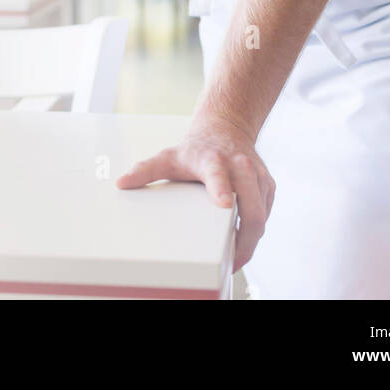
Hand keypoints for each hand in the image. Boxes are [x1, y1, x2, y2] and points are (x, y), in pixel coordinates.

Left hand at [115, 110, 274, 271]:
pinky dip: (256, 231)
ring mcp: (257, 175)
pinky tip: (243, 242)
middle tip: (231, 261)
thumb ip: (145, 171)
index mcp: (213, 160)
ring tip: (235, 259)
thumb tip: (122, 183)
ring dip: (250, 240)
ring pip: (261, 214)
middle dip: (245, 237)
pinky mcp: (267, 185)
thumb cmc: (196, 148)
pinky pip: (265, 214)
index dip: (222, 189)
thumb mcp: (168, 157)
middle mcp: (239, 165)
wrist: (225, 128)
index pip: (218, 174)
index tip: (224, 204)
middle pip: (251, 205)